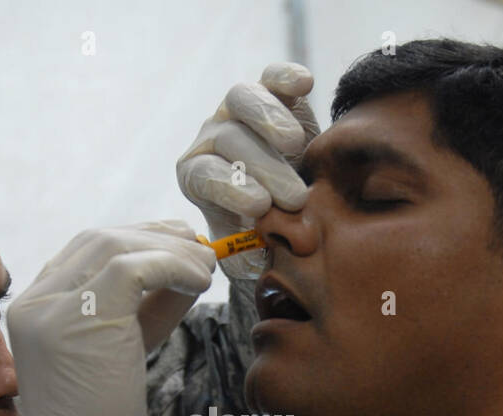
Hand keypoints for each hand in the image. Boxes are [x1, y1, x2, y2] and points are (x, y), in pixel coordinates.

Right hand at [7, 220, 214, 415]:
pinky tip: (200, 282)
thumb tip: (191, 261)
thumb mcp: (122, 350)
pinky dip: (173, 266)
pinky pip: (131, 267)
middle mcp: (32, 303)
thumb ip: (145, 305)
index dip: (138, 239)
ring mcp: (48, 309)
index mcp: (33, 308)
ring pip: (114, 245)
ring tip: (207, 267)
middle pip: (98, 239)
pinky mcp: (76, 319)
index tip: (179, 248)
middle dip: (155, 236)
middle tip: (200, 249)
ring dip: (170, 250)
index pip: (85, 250)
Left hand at [177, 62, 319, 280]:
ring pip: (241, 99)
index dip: (229, 189)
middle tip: (294, 198)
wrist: (293, 207)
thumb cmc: (268, 233)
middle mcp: (212, 138)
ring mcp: (239, 111)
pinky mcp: (271, 91)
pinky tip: (305, 86)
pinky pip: (272, 77)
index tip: (259, 207)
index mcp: (197, 176)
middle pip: (228, 140)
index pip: (203, 174)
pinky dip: (287, 77)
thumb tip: (265, 249)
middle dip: (262, 169)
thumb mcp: (256, 251)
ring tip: (296, 148)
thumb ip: (255, 251)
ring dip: (269, 121)